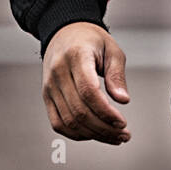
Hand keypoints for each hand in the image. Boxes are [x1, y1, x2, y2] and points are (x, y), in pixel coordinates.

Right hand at [42, 22, 130, 142]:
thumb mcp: (112, 49)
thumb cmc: (92, 40)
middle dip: (103, 128)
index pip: (88, 91)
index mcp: (77, 56)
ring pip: (69, 121)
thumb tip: (123, 100)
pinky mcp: (46, 96)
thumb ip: (117, 75)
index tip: (122, 122)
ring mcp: (49, 86)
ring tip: (114, 137)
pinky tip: (94, 134)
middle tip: (124, 135)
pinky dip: (76, 134)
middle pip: (79, 110)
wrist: (65, 32)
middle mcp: (58, 72)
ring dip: (93, 134)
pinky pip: (58, 123)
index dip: (105, 111)